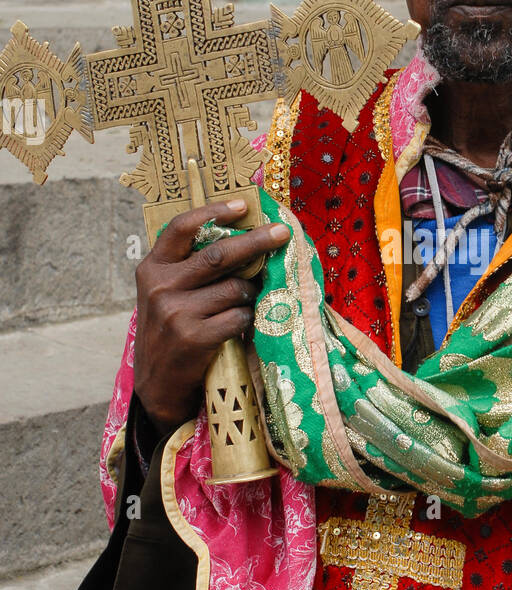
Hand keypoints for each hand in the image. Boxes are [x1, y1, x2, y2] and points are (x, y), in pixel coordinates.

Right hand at [133, 198, 290, 436]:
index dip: (212, 212)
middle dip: (255, 241)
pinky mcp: (194, 338)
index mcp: (152, 269)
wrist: (157, 385)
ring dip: (250, 293)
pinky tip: (240, 324)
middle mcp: (160, 287)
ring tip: (247, 300)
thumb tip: (242, 238)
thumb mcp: (165, 294)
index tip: (242, 204)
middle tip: (281, 233)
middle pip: (218, 254)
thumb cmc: (169, 331)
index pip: (180, 228)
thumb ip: (188, 268)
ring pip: (234, 289)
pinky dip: (247, 319)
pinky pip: (238, 317)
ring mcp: (176, 313)